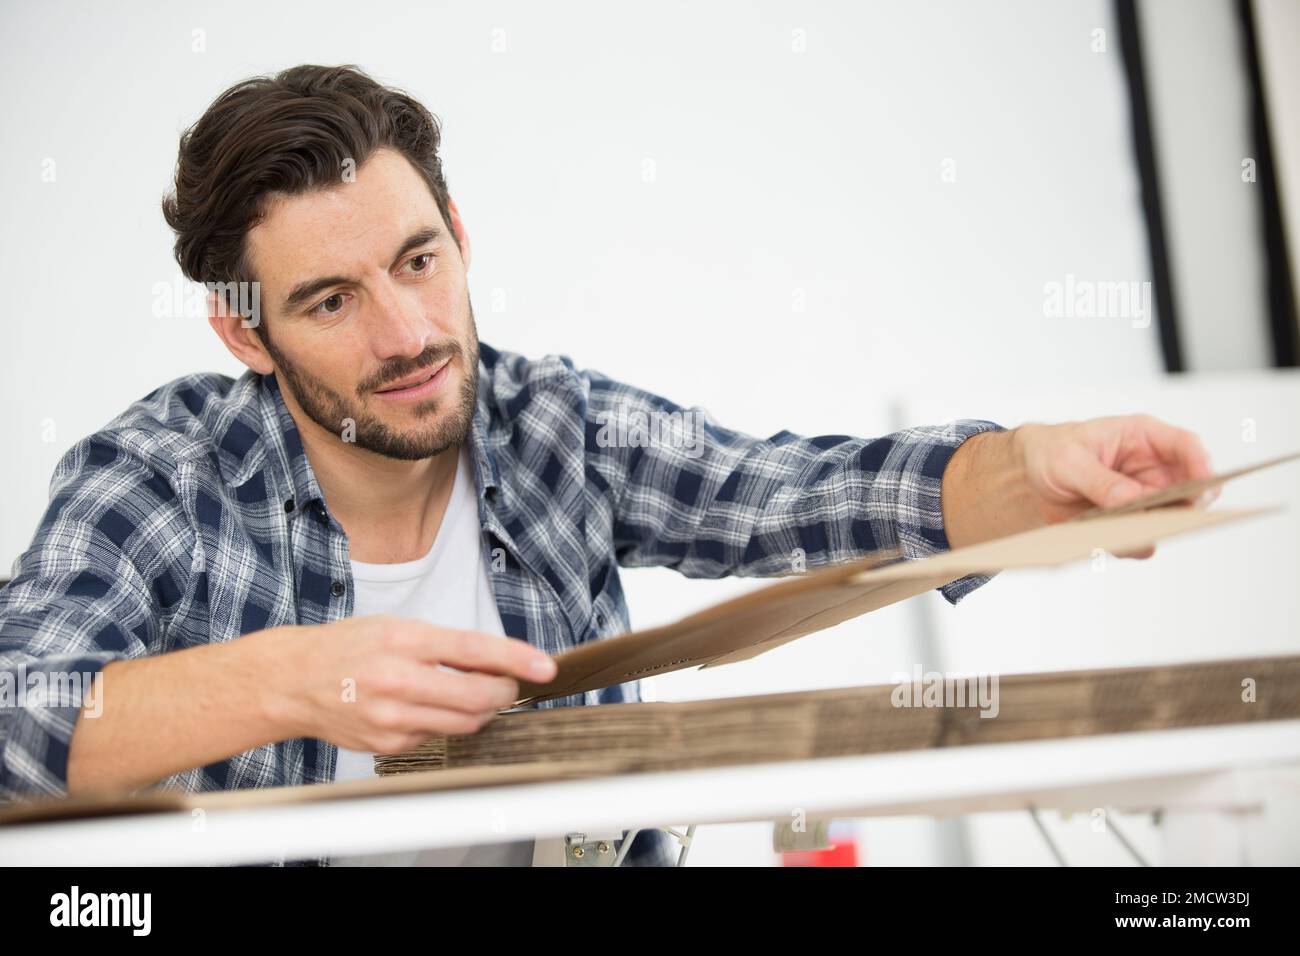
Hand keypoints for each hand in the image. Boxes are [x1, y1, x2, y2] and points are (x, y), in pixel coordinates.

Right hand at [267, 615, 557, 753]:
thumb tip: (496, 662)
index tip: (545, 667)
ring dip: (481, 711)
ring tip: (469, 693)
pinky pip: (438, 737)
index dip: (517, 659)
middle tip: (508, 684)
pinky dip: (445, 723)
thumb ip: (446, 644)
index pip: (475, 650)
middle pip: (478, 698)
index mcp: (404, 640)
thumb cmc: (349, 648)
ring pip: (465, 723)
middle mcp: (398, 680)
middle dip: (505, 692)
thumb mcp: (397, 627)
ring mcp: (392, 717)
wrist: (295, 681)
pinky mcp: (388, 743)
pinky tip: (425, 707)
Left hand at [943, 414, 1215, 557]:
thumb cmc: (1053, 451)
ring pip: (1168, 522)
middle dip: (1185, 507)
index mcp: (1144, 439)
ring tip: (1125, 535)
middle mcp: (1153, 470)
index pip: (1187, 447)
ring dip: (1152, 531)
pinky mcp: (1129, 524)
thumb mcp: (1068, 459)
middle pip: (1190, 491)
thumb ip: (1100, 480)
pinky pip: (1139, 542)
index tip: (1205, 485)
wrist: (1028, 475)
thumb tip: (1132, 500)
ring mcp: (1144, 500)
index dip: (1202, 465)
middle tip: (1165, 519)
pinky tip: (1105, 544)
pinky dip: (1128, 546)